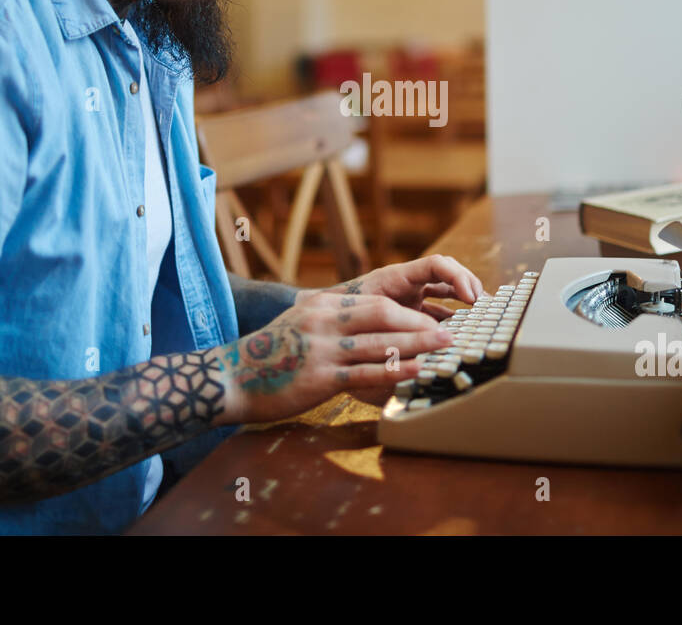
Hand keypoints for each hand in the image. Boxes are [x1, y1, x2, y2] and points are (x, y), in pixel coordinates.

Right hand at [217, 289, 455, 423]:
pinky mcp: (320, 377)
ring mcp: (322, 349)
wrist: (231, 378)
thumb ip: (333, 321)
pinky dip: (394, 371)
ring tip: (444, 349)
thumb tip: (370, 326)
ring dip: (417, 346)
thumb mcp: (301, 324)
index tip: (434, 319)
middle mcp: (324, 321)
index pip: (376, 303)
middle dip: (420, 324)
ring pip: (379, 343)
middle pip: (383, 316)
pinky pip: (364, 373)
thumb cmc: (271, 355)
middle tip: (450, 333)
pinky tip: (415, 372)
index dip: (409, 312)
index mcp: (324, 306)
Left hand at [312, 254, 485, 320]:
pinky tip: (462, 332)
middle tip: (483, 306)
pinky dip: (451, 319)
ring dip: (464, 301)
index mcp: (397, 277)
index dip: (457, 276)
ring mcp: (410, 298)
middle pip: (448, 274)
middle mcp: (407, 284)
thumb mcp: (361, 316)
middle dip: (469, 285)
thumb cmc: (337, 314)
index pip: (436, 264)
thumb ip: (386, 323)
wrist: (320, 319)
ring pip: (446, 292)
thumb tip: (415, 336)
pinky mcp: (409, 313)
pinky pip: (437, 311)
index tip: (471, 297)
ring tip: (481, 318)